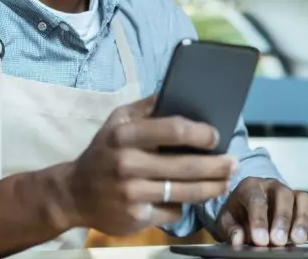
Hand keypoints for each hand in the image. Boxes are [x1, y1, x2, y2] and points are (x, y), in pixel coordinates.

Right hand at [63, 95, 238, 235]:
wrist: (73, 193)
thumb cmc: (104, 151)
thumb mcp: (117, 121)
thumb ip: (147, 106)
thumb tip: (180, 89)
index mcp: (124, 134)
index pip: (173, 130)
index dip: (201, 133)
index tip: (217, 136)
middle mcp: (126, 164)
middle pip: (185, 166)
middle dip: (217, 166)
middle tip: (234, 163)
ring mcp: (130, 194)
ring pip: (184, 192)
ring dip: (212, 188)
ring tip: (225, 181)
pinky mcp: (134, 218)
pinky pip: (172, 211)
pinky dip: (184, 205)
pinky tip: (190, 197)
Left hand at [216, 177, 307, 246]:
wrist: (245, 211)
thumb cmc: (237, 215)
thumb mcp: (227, 221)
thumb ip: (231, 229)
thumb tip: (238, 239)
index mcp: (251, 186)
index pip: (256, 199)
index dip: (259, 220)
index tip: (260, 240)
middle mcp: (274, 186)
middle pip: (283, 195)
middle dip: (282, 219)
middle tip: (278, 241)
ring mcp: (291, 195)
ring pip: (303, 199)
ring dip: (302, 220)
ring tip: (297, 240)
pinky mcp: (304, 207)